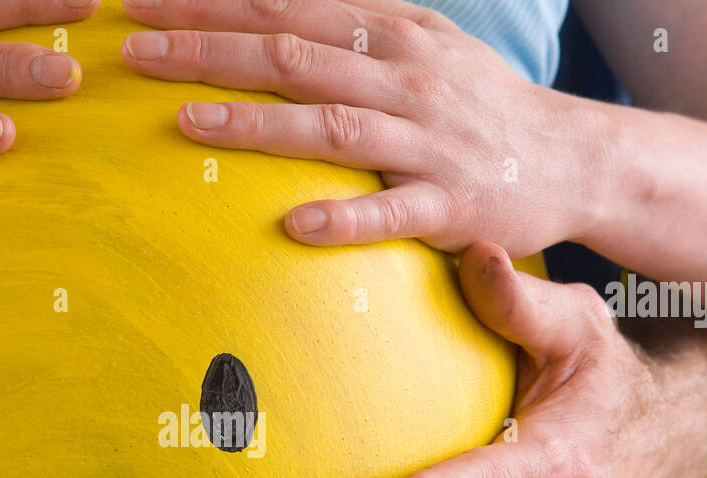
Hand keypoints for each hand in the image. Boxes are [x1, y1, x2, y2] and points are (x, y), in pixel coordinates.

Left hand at [120, 0, 590, 255]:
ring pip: (329, 126)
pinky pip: (391, 212)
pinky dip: (344, 217)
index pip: (284, 7)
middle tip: (132, 50)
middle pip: (291, 56)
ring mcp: (427, 141)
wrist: (574, 158)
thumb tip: (272, 9)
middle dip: (207, 49)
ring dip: (255, 125)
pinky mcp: (449, 204)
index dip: (210, 3)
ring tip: (186, 124)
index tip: (141, 2)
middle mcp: (404, 77)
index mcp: (391, 33)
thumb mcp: (420, 43)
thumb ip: (351, 25)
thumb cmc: (478, 103)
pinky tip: (295, 226)